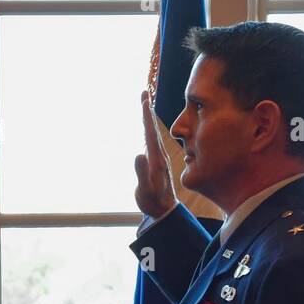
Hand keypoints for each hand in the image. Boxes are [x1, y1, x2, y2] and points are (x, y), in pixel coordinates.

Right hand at [133, 90, 176, 218]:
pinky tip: (146, 128)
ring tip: (144, 106)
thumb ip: (142, 173)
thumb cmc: (153, 201)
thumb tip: (139, 154)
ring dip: (148, 119)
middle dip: (147, 111)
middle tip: (144, 93)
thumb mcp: (145, 188)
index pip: (150, 133)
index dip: (147, 117)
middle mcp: (158, 155)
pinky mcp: (155, 162)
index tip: (144, 100)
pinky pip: (151, 141)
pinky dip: (147, 130)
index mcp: (156, 158)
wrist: (164, 210)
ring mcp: (157, 158)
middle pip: (152, 128)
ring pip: (152, 134)